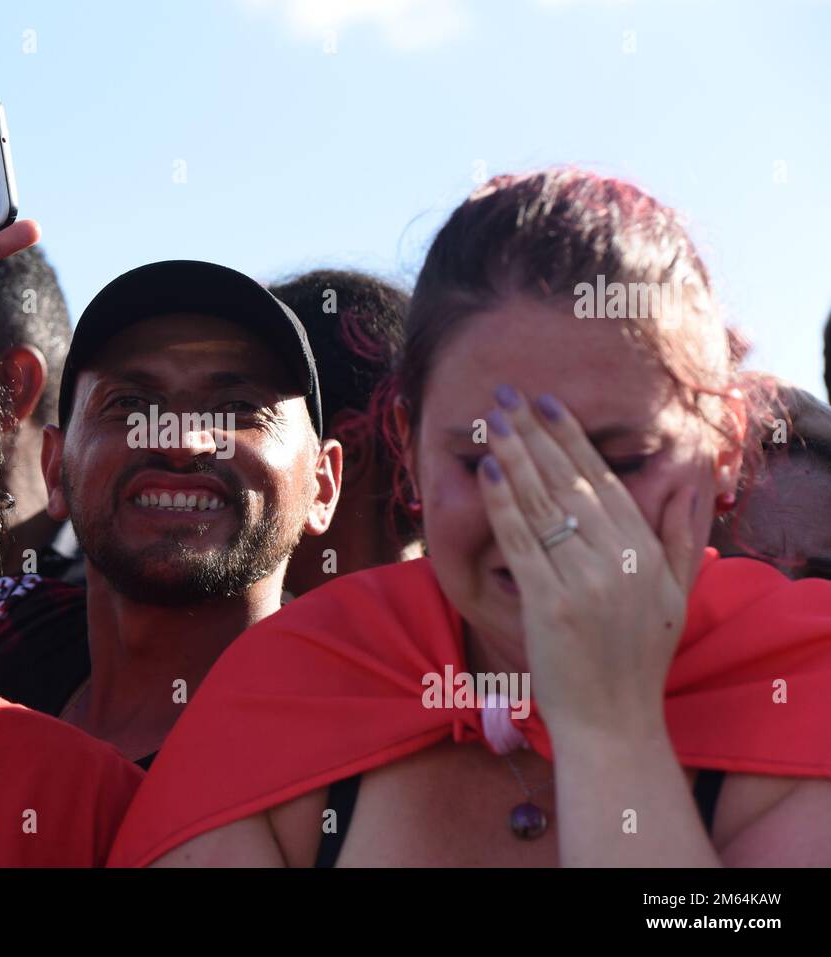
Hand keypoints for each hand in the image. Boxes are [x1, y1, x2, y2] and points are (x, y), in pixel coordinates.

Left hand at [476, 387, 697, 739]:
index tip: (547, 404)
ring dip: (514, 456)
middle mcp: (619, 559)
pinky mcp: (551, 604)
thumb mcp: (675, 594)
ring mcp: (585, 580)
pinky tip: (487, 472)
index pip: (603, 480)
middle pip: (569, 482)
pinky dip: (503, 504)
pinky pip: (522, 542)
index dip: (571, 439)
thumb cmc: (639, 660)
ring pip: (544, 504)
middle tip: (508, 394)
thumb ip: (677, 537)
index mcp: (646, 551)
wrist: (615, 722)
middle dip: (535, 434)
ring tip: (492, 420)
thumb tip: (682, 485)